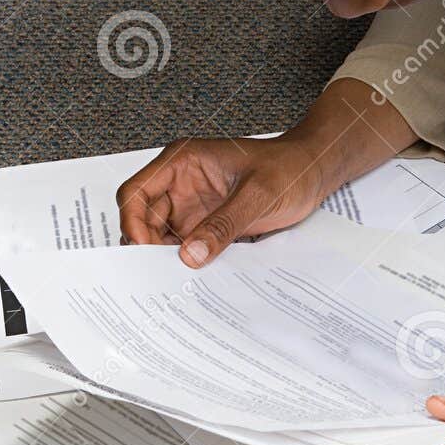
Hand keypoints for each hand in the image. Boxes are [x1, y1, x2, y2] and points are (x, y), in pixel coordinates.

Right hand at [115, 78, 418, 267]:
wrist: (313, 172)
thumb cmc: (289, 168)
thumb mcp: (258, 196)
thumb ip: (223, 225)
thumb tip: (190, 255)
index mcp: (182, 162)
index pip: (136, 193)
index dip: (132, 223)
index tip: (143, 251)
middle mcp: (180, 184)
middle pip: (143, 220)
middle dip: (146, 248)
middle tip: (158, 277)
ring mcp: (192, 206)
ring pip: (161, 238)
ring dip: (165, 259)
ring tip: (175, 283)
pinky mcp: (206, 225)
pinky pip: (186, 247)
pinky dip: (186, 263)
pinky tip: (194, 279)